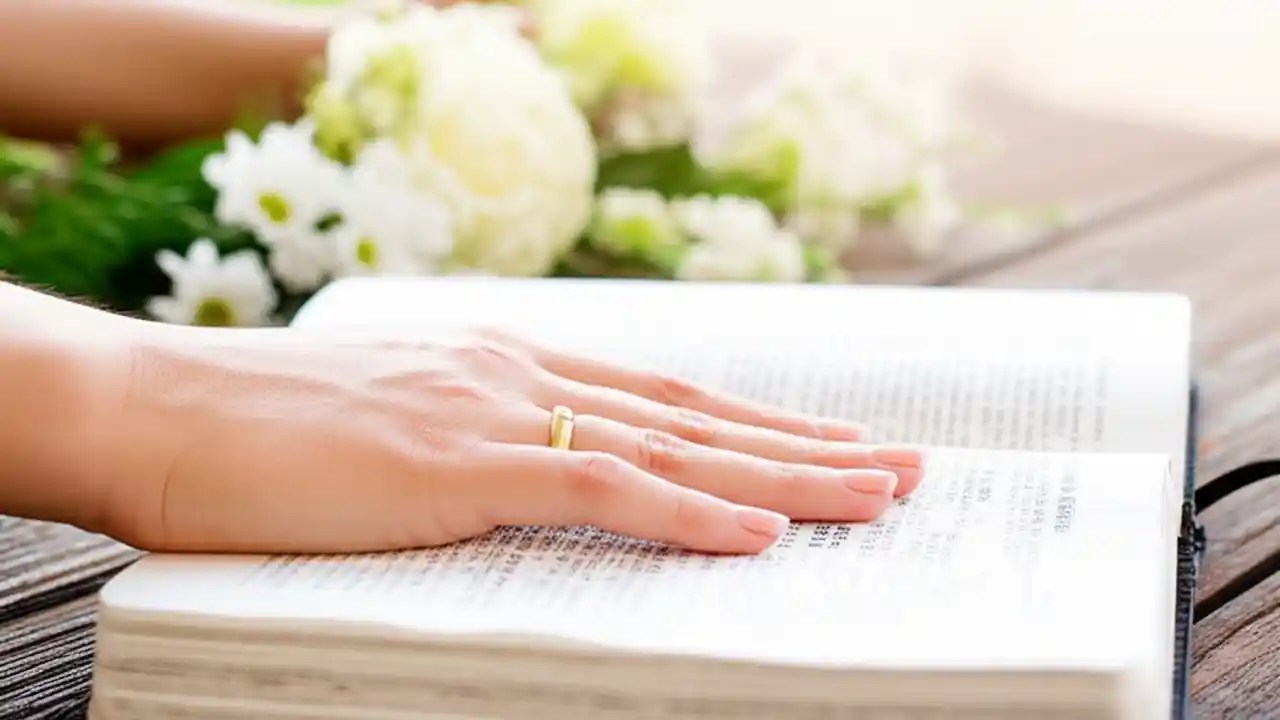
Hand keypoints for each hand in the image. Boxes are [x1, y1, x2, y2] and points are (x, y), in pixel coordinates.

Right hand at [97, 325, 923, 554]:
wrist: (159, 409)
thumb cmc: (259, 432)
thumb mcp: (391, 426)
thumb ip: (472, 445)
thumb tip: (532, 485)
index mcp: (505, 367)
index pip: (662, 395)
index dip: (754, 421)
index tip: (825, 440)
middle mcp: (519, 375)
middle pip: (697, 412)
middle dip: (807, 442)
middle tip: (901, 463)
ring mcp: (494, 414)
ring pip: (676, 444)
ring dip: (784, 473)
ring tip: (875, 495)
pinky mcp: (459, 463)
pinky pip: (602, 489)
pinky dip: (689, 510)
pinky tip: (759, 532)